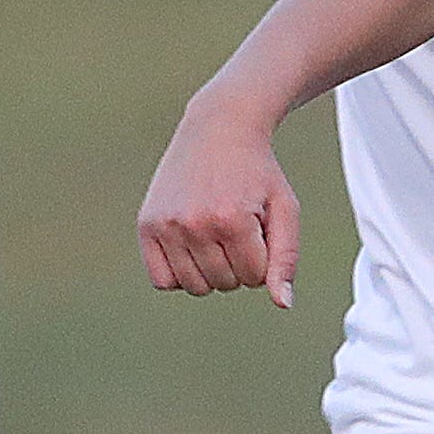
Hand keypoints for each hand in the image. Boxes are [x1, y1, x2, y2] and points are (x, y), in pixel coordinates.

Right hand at [138, 95, 300, 304]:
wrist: (219, 128)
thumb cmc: (258, 172)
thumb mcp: (285, 209)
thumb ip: (286, 258)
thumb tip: (283, 305)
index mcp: (232, 220)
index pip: (255, 278)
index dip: (263, 257)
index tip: (259, 227)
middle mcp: (194, 224)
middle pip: (225, 284)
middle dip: (239, 264)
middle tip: (237, 226)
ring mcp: (167, 224)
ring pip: (195, 287)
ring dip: (212, 271)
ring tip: (216, 236)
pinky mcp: (147, 225)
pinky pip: (162, 281)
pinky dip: (179, 275)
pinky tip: (192, 248)